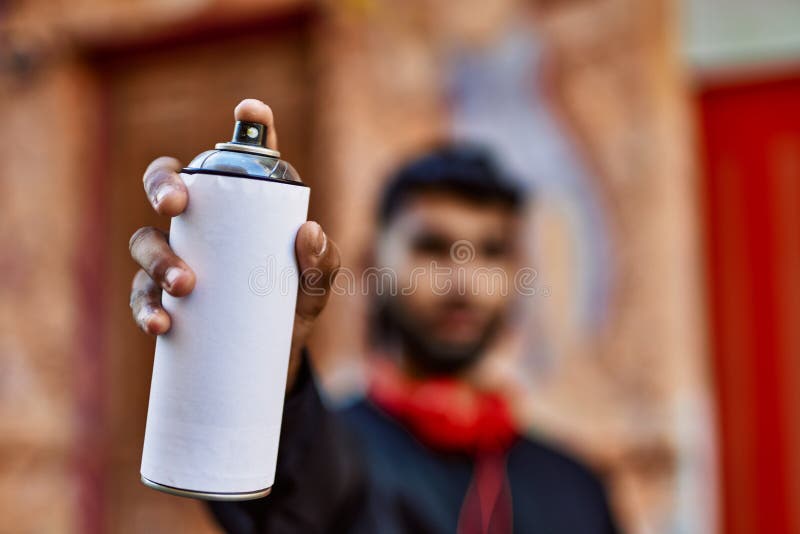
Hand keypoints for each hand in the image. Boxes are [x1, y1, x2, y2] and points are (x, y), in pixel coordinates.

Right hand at [128, 99, 339, 390]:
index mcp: (240, 209)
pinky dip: (147, 308)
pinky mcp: (165, 301)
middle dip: (162, 185)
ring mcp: (177, 260)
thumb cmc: (293, 305)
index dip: (248, 126)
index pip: (238, 159)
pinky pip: (142, 297)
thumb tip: (308, 230)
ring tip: (183, 283)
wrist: (274, 359)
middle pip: (166, 186)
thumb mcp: (315, 285)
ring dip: (156, 258)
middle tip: (175, 204)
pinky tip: (162, 322)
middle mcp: (201, 226)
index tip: (251, 111)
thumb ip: (321, 262)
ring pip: (145, 242)